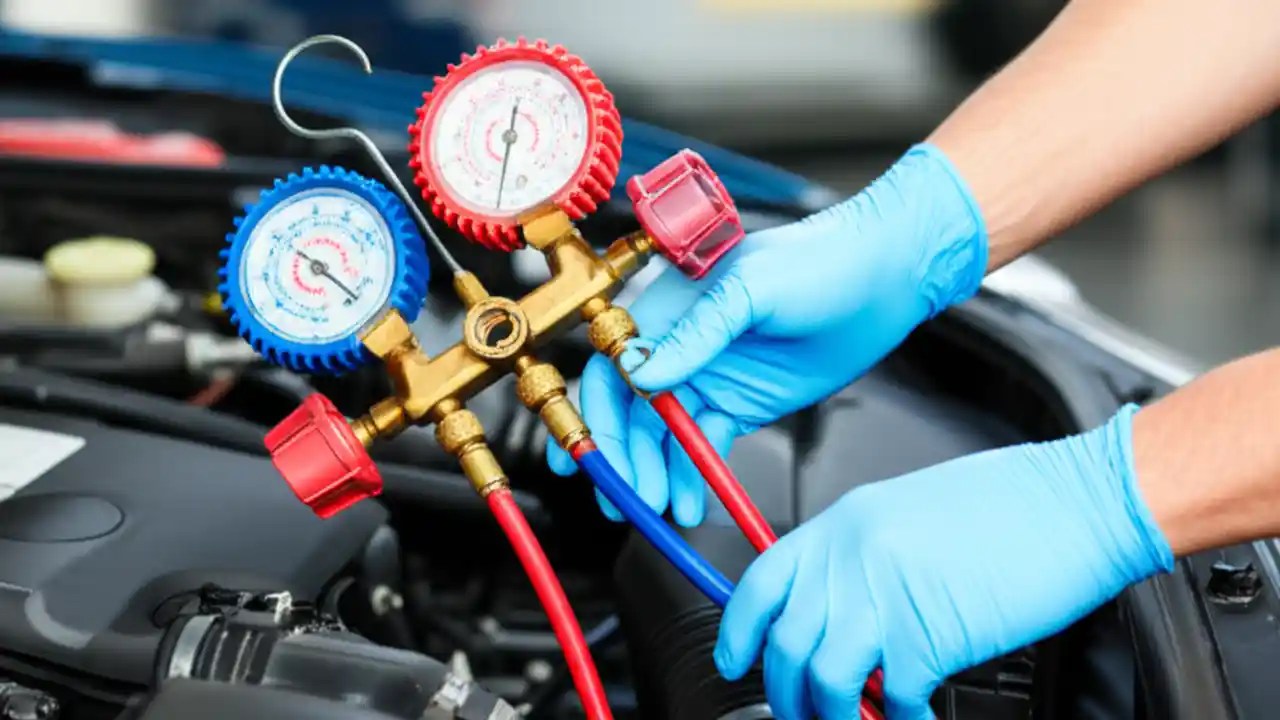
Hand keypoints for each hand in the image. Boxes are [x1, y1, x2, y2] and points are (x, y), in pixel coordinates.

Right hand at [547, 144, 988, 524]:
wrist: (883, 276)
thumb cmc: (819, 262)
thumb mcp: (751, 289)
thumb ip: (697, 334)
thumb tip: (643, 375)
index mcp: (666, 309)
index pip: (612, 368)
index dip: (592, 414)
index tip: (585, 458)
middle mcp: (679, 346)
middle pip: (630, 412)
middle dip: (624, 459)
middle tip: (630, 501)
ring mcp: (708, 377)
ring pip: (664, 437)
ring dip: (657, 474)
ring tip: (663, 511)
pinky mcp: (739, 404)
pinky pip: (704, 445)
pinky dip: (693, 475)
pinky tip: (691, 501)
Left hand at [714, 405, 1173, 719]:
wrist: (1078, 502)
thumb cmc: (1012, 505)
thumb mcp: (910, 514)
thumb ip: (864, 558)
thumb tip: (840, 611)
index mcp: (844, 522)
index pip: (761, 582)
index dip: (739, 632)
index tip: (737, 661)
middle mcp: (852, 556)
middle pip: (786, 643)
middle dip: (788, 693)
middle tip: (805, 711)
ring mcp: (884, 596)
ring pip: (823, 679)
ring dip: (834, 715)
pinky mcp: (927, 636)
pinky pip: (892, 700)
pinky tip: (919, 716)